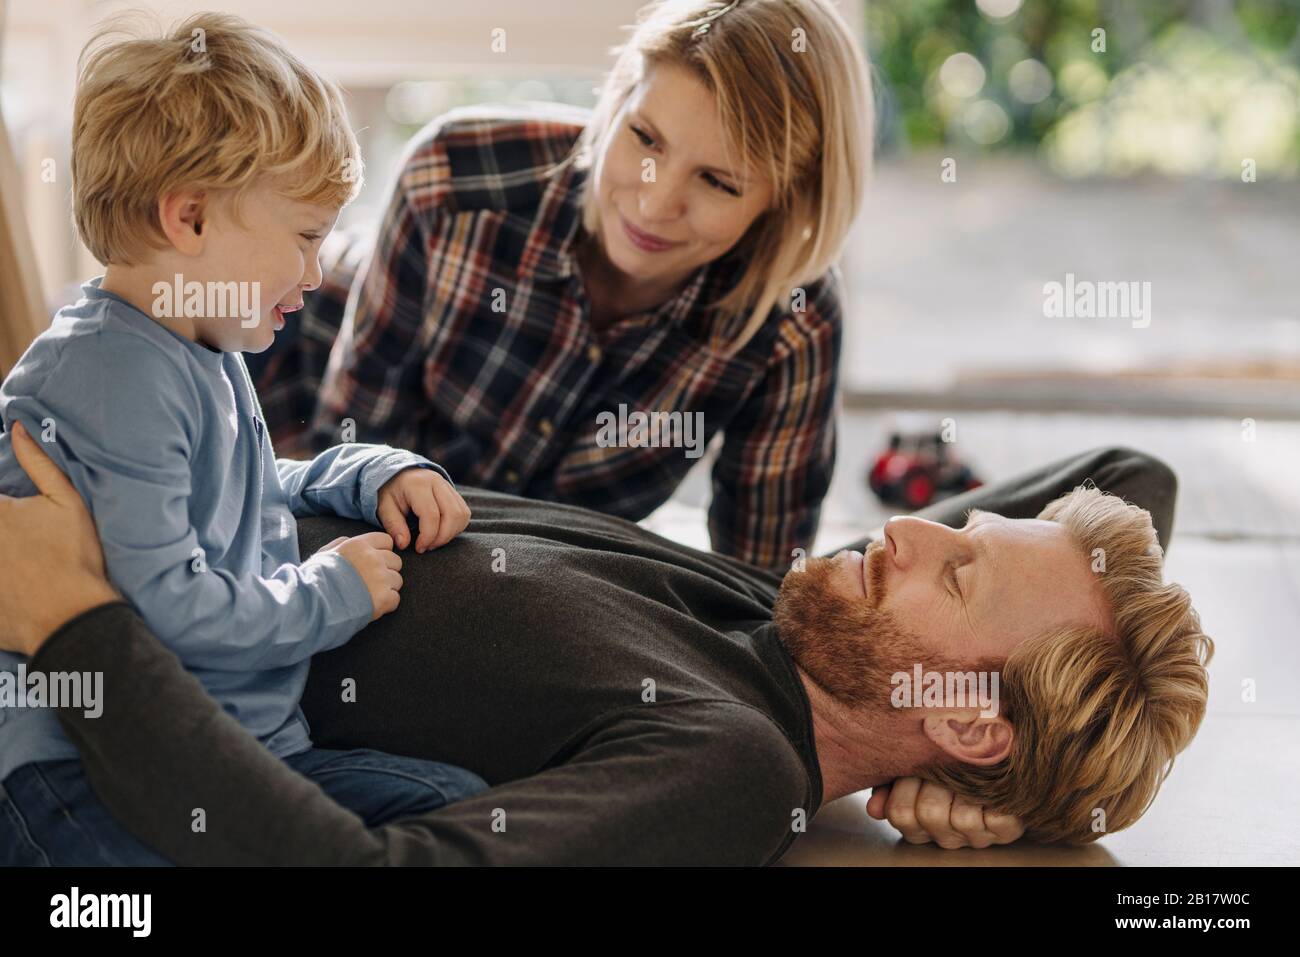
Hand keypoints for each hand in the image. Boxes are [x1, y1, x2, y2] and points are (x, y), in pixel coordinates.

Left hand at [0, 421, 119, 656]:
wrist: (71, 618)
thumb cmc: (73, 557)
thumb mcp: (67, 503)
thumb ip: (39, 463)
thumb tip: (18, 428)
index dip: (4, 503)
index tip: (11, 507)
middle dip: (6, 525)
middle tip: (20, 535)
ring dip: (2, 550)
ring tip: (18, 553)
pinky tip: (11, 577)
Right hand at [318, 532, 402, 621]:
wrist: (313, 604)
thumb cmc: (315, 579)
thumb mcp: (324, 554)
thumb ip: (340, 544)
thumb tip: (349, 540)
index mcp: (359, 545)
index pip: (386, 540)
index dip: (382, 552)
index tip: (373, 563)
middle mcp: (373, 558)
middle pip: (395, 561)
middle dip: (387, 571)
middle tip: (371, 582)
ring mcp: (381, 578)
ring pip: (397, 580)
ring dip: (387, 588)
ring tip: (369, 596)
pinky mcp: (384, 598)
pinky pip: (396, 599)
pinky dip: (386, 605)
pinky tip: (371, 606)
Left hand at [376, 468, 470, 553]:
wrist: (400, 475)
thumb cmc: (392, 493)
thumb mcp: (385, 507)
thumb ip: (393, 525)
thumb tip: (403, 544)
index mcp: (418, 485)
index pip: (431, 515)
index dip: (428, 536)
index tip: (419, 548)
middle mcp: (437, 482)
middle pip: (452, 515)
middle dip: (442, 537)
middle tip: (428, 547)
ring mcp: (448, 486)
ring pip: (462, 514)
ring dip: (451, 533)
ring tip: (434, 541)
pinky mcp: (455, 492)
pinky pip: (464, 513)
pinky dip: (456, 527)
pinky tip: (441, 532)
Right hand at [866, 777, 1024, 848]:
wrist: (992, 759)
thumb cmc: (943, 764)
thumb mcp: (909, 771)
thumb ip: (888, 786)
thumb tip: (874, 808)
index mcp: (919, 823)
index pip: (900, 813)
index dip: (905, 787)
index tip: (915, 767)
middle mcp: (946, 835)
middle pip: (929, 813)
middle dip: (935, 782)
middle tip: (940, 765)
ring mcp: (976, 836)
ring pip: (962, 819)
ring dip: (964, 790)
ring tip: (965, 774)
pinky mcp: (1007, 830)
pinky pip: (997, 820)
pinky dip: (994, 801)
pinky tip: (988, 786)